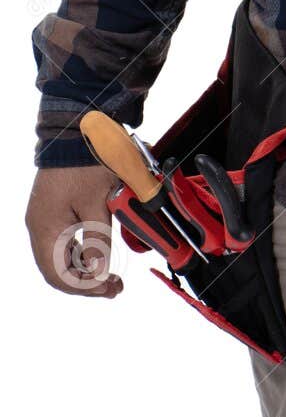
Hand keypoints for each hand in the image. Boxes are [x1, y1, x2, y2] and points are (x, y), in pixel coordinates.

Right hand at [25, 167, 123, 296]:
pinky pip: (62, 243)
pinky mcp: (53, 209)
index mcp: (46, 228)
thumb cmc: (87, 162)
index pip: (58, 275)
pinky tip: (97, 257)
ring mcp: (44, 217)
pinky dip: (79, 255)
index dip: (84, 288)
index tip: (109, 288)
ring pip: (59, 259)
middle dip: (86, 283)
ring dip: (84, 270)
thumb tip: (100, 272)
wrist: (78, 128)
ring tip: (110, 276)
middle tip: (114, 287)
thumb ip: (99, 240)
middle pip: (57, 270)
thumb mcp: (99, 204)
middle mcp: (39, 226)